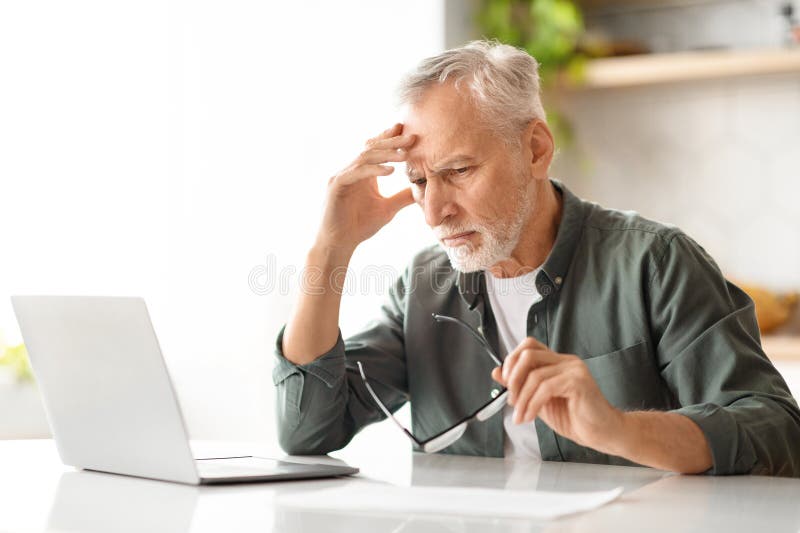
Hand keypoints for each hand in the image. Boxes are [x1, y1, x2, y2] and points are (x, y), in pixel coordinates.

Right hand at [315, 123, 415, 252]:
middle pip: (372, 148)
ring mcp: (343, 176)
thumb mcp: (387, 209)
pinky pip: (357, 172)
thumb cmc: (359, 227)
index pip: (376, 149)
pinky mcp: (337, 185)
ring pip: (365, 157)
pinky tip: (390, 170)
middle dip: (392, 141)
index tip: (408, 132)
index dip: (390, 138)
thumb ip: (401, 197)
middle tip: (411, 137)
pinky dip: (374, 170)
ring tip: (405, 154)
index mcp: (363, 173)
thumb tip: (421, 190)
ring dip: (386, 154)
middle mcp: (351, 170)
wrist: (340, 243)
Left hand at [491, 337, 623, 451]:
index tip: (505, 382)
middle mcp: (566, 361)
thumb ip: (521, 386)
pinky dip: (532, 404)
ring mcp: (573, 369)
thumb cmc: (575, 418)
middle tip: (511, 399)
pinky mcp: (578, 382)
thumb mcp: (539, 401)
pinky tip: (530, 417)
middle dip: (513, 377)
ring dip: (522, 399)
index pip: (529, 346)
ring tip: (520, 416)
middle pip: (528, 353)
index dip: (512, 360)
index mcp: (557, 362)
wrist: (602, 433)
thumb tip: (497, 373)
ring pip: (534, 375)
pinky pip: (546, 388)